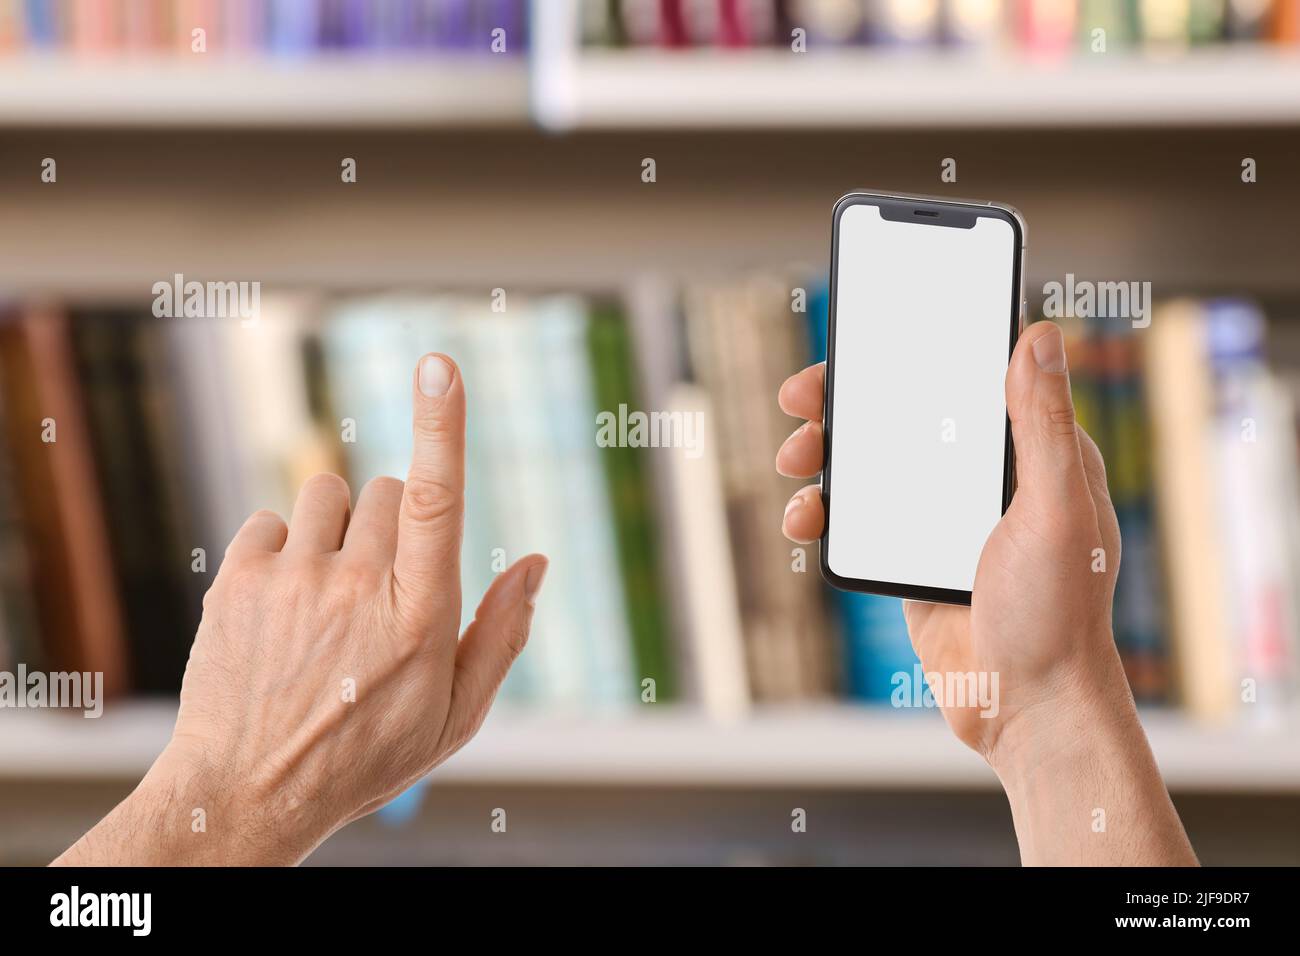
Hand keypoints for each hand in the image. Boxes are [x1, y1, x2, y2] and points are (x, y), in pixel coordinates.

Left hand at [56, 354, 546, 865]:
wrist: (246, 794)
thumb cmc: (365, 755)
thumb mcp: (456, 715)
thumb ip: (503, 632)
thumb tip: (537, 562)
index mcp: (420, 616)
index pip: (435, 498)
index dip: (442, 425)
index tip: (439, 365)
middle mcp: (355, 585)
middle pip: (384, 489)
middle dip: (388, 523)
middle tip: (375, 588)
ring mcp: (290, 579)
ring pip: (327, 493)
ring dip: (336, 529)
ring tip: (324, 597)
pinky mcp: (237, 580)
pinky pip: (272, 519)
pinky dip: (284, 549)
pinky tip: (282, 605)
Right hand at [777, 322, 1194, 864]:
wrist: (1027, 708)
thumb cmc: (1060, 613)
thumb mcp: (1056, 509)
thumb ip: (1042, 425)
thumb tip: (1042, 335)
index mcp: (1029, 454)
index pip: (964, 379)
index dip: (910, 355)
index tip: (859, 347)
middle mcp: (984, 478)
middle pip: (903, 417)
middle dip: (845, 405)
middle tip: (799, 400)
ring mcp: (942, 518)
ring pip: (871, 466)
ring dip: (823, 457)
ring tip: (792, 463)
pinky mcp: (910, 558)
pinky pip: (857, 521)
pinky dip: (823, 513)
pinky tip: (803, 520)